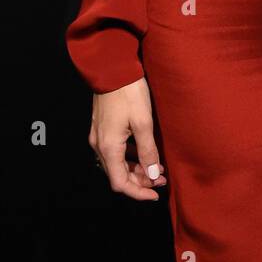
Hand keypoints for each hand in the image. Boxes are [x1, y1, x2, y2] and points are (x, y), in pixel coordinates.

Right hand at [89, 77, 166, 200]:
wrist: (112, 68)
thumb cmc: (129, 93)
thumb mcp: (143, 122)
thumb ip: (148, 150)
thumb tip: (152, 175)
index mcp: (108, 148)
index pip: (120, 183)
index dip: (138, 192)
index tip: (156, 194)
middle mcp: (98, 146)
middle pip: (118, 175)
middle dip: (140, 180)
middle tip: (162, 179)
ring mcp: (98, 136)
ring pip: (116, 163)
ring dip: (136, 169)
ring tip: (158, 167)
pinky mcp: (101, 127)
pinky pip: (115, 151)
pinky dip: (129, 157)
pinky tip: (145, 152)